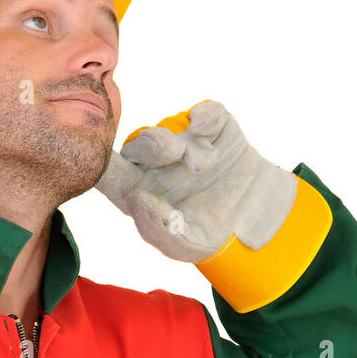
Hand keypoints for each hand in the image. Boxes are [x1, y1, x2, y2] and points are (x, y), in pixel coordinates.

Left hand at [94, 100, 296, 262]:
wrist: (257, 221)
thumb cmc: (210, 235)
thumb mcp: (183, 245)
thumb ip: (155, 228)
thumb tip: (138, 198)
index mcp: (136, 188)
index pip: (108, 172)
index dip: (99, 160)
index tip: (101, 155)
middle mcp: (153, 162)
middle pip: (137, 144)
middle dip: (152, 144)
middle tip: (172, 153)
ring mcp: (183, 141)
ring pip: (169, 127)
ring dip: (185, 143)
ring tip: (203, 167)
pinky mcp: (212, 127)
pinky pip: (203, 112)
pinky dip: (204, 115)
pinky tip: (204, 128)